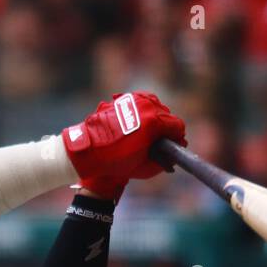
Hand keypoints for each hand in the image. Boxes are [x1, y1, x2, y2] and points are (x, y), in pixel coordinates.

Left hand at [63, 92, 186, 198]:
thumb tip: (174, 156)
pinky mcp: (124, 98)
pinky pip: (142, 102)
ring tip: (150, 132)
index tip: (174, 145)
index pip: (177, 126)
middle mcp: (145, 106)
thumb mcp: (144, 167)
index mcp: (153, 121)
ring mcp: (134, 100)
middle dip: (167, 128)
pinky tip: (140, 122)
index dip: (177, 138)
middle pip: (167, 115)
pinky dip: (145, 111)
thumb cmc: (115, 161)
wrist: (89, 150)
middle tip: (161, 141)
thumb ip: (164, 162)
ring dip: (156, 118)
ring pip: (156, 106)